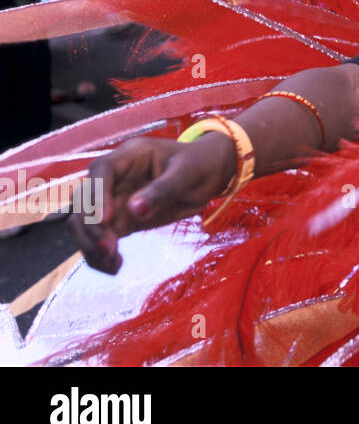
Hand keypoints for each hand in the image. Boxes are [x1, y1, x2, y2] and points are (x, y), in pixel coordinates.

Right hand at [68, 134, 234, 273]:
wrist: (209, 173)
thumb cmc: (200, 164)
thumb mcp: (188, 173)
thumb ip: (163, 190)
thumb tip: (135, 209)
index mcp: (130, 156)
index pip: (101, 171)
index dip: (98, 196)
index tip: (107, 221)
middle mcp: (115, 178)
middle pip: (84, 200)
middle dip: (90, 226)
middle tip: (108, 249)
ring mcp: (114, 199)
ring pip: (84, 222)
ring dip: (90, 244)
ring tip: (112, 262)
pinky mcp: (121, 220)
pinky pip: (101, 238)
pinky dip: (101, 255)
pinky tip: (115, 267)